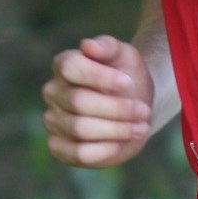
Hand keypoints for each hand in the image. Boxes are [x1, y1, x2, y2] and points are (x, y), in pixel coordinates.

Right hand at [42, 34, 154, 167]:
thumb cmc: (127, 77)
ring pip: (79, 128)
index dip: (99, 77)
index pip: (71, 68)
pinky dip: (103, 150)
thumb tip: (87, 45)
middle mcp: (53, 92)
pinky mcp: (59, 146)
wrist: (134, 106)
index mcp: (64, 64)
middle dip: (116, 108)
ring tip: (140, 127)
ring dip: (116, 130)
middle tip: (144, 111)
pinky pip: (77, 153)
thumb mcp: (125, 56)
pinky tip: (121, 144)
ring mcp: (53, 120)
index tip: (127, 82)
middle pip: (78, 102)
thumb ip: (108, 47)